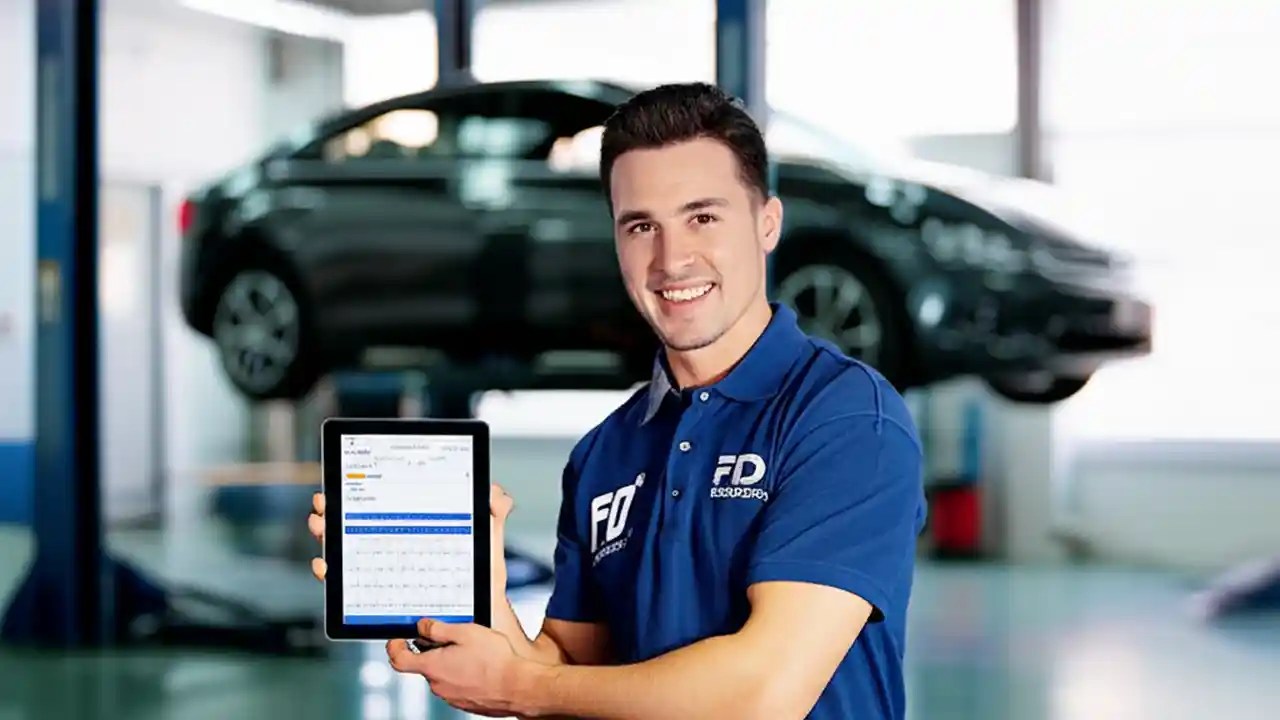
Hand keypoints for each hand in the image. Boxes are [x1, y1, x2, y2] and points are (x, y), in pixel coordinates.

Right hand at [309, 485, 514, 587]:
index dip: (359, 494)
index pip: (381, 507)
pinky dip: (330, 573)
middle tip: (324, 503)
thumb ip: (493, 512)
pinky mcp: (380, 598)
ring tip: (320, 525)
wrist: (479, 618)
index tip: (343, 484)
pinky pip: (347, 585)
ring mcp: (384, 572)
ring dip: (325, 536)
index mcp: (414, 529)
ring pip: (344, 551)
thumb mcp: (487, 540)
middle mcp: (394, 548)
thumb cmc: (480, 579)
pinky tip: (326, 565)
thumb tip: (494, 493)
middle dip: (333, 512)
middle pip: (354, 525)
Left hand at [387, 618, 538, 717]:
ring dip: (451, 663)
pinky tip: (481, 667)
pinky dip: (464, 675)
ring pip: (443, 676)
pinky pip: (458, 686)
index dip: (394, 647)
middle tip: (453, 639)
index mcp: (433, 667)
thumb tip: (422, 626)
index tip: (396, 640)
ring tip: (474, 653)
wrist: (518, 687)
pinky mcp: (466, 703)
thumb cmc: (495, 661)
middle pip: (425, 666)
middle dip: (434, 651)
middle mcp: (438, 685)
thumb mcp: (465, 632)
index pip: (399, 660)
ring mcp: (452, 697)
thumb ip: (438, 628)